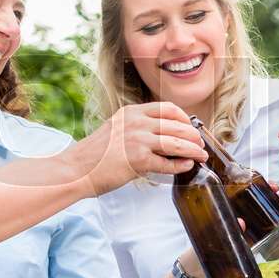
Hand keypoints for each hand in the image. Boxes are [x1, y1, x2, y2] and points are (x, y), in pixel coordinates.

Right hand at [71, 102, 204, 194]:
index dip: (184, 118)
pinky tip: (186, 166)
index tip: (191, 127)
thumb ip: (138, 127)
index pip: (167, 108)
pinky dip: (180, 165)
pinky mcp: (138, 160)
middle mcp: (136, 122)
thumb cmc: (96, 154)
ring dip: (193, 150)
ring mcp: (138, 140)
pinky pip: (167, 163)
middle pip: (176, 125)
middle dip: (193, 135)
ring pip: (176, 143)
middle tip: (201, 144)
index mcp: (132, 112)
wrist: (77, 169)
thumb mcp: (117, 128)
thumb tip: (164, 135)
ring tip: (201, 156)